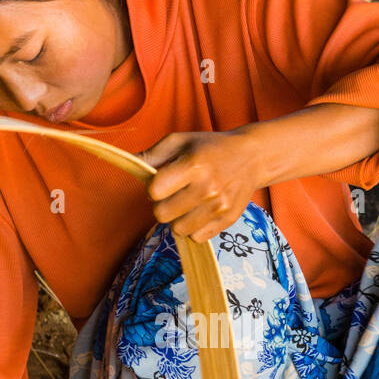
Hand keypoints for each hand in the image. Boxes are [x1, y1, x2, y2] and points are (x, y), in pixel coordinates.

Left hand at [143, 129, 260, 241]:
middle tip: (174, 194)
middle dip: (163, 205)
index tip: (163, 181)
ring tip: (187, 203)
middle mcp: (207, 188)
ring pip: (177, 230)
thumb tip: (127, 163)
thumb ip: (152, 155)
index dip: (154, 188)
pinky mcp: (227, 220)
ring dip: (177, 219)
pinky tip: (200, 211)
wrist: (251, 157)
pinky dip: (194, 228)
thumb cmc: (209, 147)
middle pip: (161, 215)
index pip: (154, 191)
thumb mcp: (180, 141)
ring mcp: (219, 206)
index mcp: (193, 165)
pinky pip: (196, 237)